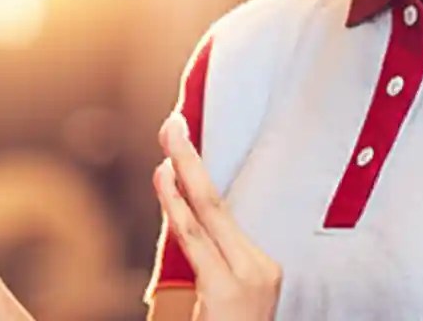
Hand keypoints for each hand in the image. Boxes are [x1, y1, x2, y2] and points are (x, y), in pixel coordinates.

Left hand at [153, 114, 281, 320]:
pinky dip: (177, 204)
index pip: (221, 211)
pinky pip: (196, 239)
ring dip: (183, 171)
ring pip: (207, 214)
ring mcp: (248, 280)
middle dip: (193, 158)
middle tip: (172, 121)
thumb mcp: (215, 300)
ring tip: (166, 138)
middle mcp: (259, 269)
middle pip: (218, 202)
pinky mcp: (230, 291)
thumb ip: (203, 264)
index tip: (179, 143)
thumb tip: (177, 219)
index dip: (197, 175)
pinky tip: (163, 177)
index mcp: (259, 269)